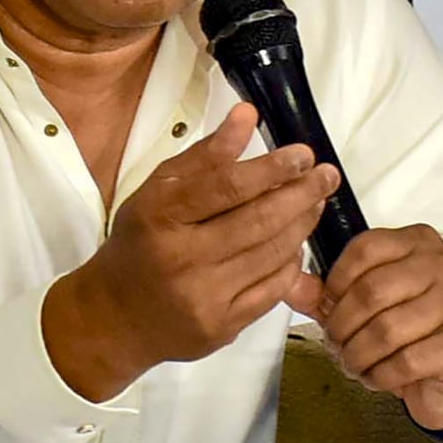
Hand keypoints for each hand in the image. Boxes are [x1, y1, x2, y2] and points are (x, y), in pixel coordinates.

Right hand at [43, 102, 339, 401]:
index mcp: (161, 217)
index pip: (226, 187)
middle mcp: (182, 259)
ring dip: (301, 224)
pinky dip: (290, 261)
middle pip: (257, 221)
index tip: (302, 154)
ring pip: (271, 255)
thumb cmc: (140, 242)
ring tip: (315, 201)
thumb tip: (247, 115)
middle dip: (300, 194)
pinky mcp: (222, 328)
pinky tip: (295, 242)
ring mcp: (204, 298)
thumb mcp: (157, 191)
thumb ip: (204, 155)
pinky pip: (271, 289)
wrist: (116, 315)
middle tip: (326, 175)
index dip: (271, 168)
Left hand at [286, 224, 442, 431]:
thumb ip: (328, 292)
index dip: (336, 280)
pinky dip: (380, 374)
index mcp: (418, 242)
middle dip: (342, 324)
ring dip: (357, 353)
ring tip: (351, 362)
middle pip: (372, 290)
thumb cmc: (410, 333)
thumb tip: (292, 284)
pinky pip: (406, 361)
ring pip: (386, 329)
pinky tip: (375, 376)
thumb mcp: (369, 304)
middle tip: (334, 342)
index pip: (365, 248)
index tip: (326, 304)